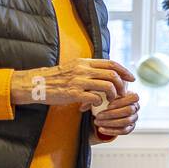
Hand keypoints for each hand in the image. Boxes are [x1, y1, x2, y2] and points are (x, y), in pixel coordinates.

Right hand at [10, 58, 132, 108]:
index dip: (125, 71)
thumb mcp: (74, 67)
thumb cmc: (57, 78)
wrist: (36, 84)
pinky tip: (96, 105)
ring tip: (111, 100)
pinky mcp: (73, 93)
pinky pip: (95, 98)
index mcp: (84, 62)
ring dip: (114, 94)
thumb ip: (89, 69)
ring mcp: (78, 81)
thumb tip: (108, 72)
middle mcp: (83, 70)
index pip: (111, 63)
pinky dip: (100, 103)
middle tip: (122, 93)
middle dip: (122, 85)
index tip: (132, 78)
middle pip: (112, 75)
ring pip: (107, 86)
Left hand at [92, 91, 139, 137]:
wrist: (103, 109)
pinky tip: (100, 129)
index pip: (134, 98)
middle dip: (112, 114)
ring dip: (110, 123)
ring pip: (126, 121)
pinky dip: (111, 131)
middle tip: (98, 115)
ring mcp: (134, 118)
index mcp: (132, 97)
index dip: (121, 102)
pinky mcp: (130, 127)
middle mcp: (135, 107)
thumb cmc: (104, 99)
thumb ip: (104, 92)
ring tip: (97, 122)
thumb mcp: (104, 93)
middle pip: (129, 110)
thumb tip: (98, 95)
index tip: (108, 105)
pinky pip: (124, 131)